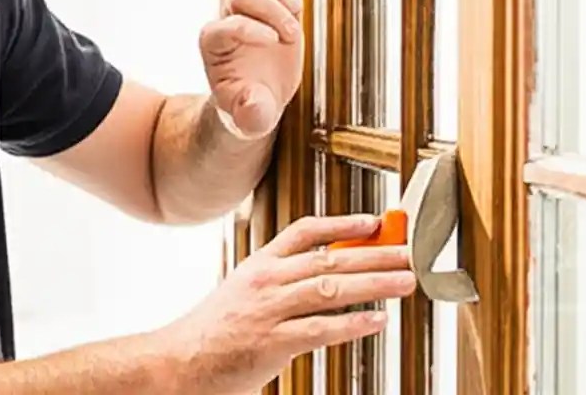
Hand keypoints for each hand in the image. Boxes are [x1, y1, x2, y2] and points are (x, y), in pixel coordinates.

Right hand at [159, 215, 415, 394]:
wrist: (176, 362)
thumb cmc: (212, 333)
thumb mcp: (243, 293)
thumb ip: (280, 282)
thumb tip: (327, 275)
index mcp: (259, 264)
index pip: (305, 231)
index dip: (343, 223)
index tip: (374, 222)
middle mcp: (266, 281)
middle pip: (330, 257)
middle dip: (376, 253)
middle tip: (409, 252)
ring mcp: (269, 310)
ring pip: (332, 288)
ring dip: (374, 283)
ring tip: (406, 281)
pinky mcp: (272, 342)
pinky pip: (321, 329)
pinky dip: (353, 323)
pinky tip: (377, 321)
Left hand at [201, 0, 303, 139]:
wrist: (260, 96)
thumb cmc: (250, 107)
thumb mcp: (252, 120)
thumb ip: (252, 117)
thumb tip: (255, 107)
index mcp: (214, 45)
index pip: (227, 24)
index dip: (252, 29)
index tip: (275, 44)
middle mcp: (225, 19)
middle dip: (271, 11)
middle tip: (290, 37)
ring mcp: (244, 5)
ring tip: (295, 12)